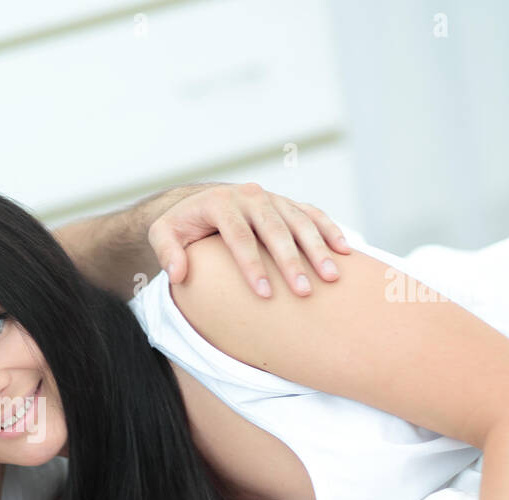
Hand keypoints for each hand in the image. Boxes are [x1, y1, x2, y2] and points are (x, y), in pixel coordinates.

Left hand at [148, 182, 350, 295]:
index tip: (265, 294)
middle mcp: (249, 197)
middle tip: (304, 291)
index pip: (239, 237)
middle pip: (275, 230)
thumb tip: (178, 274)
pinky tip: (346, 251)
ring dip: (318, 248)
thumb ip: (167, 252)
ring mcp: (271, 198)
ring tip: (331, 276)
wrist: (199, 202)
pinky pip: (312, 214)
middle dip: (291, 261)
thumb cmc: (182, 224)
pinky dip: (330, 230)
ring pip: (299, 221)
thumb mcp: (163, 234)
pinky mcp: (286, 203)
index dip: (252, 266)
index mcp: (219, 204)